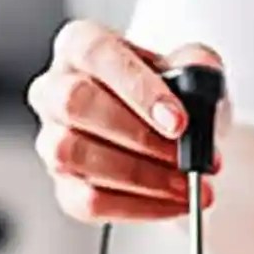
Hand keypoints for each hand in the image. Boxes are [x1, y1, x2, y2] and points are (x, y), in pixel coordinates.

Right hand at [27, 21, 227, 222]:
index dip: (138, 88)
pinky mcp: (63, 184)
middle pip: (76, 104)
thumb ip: (196, 64)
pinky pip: (86, 201)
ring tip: (185, 184)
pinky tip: (173, 203)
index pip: (96, 54)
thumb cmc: (165, 94)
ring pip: (74, 155)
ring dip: (139, 176)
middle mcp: (55, 89)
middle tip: (184, 155)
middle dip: (139, 136)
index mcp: (80, 46)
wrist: (168, 130)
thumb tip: (201, 72)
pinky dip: (137, 207)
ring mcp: (52, 139)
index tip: (179, 121)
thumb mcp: (188, 68)